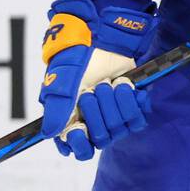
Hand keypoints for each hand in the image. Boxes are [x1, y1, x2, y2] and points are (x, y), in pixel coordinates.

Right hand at [39, 0, 153, 160]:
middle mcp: (94, 122)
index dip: (81, 145)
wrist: (103, 39)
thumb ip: (56, 110)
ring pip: (121, 129)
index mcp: (73, 122)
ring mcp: (114, 115)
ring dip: (115, 103)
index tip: (79, 128)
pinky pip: (138, 119)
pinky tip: (125, 86)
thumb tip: (50, 134)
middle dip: (98, 112)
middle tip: (94, 89)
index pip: (80, 151)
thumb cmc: (77, 61)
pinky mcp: (132, 105)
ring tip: (108, 83)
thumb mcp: (62, 84)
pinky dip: (133, 102)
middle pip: (102, 139)